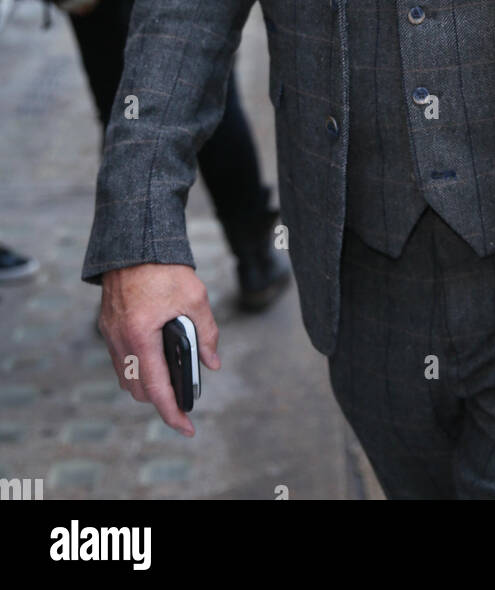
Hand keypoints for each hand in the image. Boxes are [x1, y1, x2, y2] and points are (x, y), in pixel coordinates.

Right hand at [98, 263, 219, 435]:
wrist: (135, 241)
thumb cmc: (164, 267)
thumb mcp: (195, 298)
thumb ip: (205, 334)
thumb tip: (212, 363)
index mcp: (140, 336)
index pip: (156, 389)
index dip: (172, 412)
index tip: (186, 427)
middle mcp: (120, 339)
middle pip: (137, 389)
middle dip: (160, 399)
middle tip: (183, 397)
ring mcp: (110, 333)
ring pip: (126, 376)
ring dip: (146, 385)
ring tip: (169, 380)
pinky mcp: (107, 324)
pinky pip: (120, 359)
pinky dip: (136, 367)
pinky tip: (153, 359)